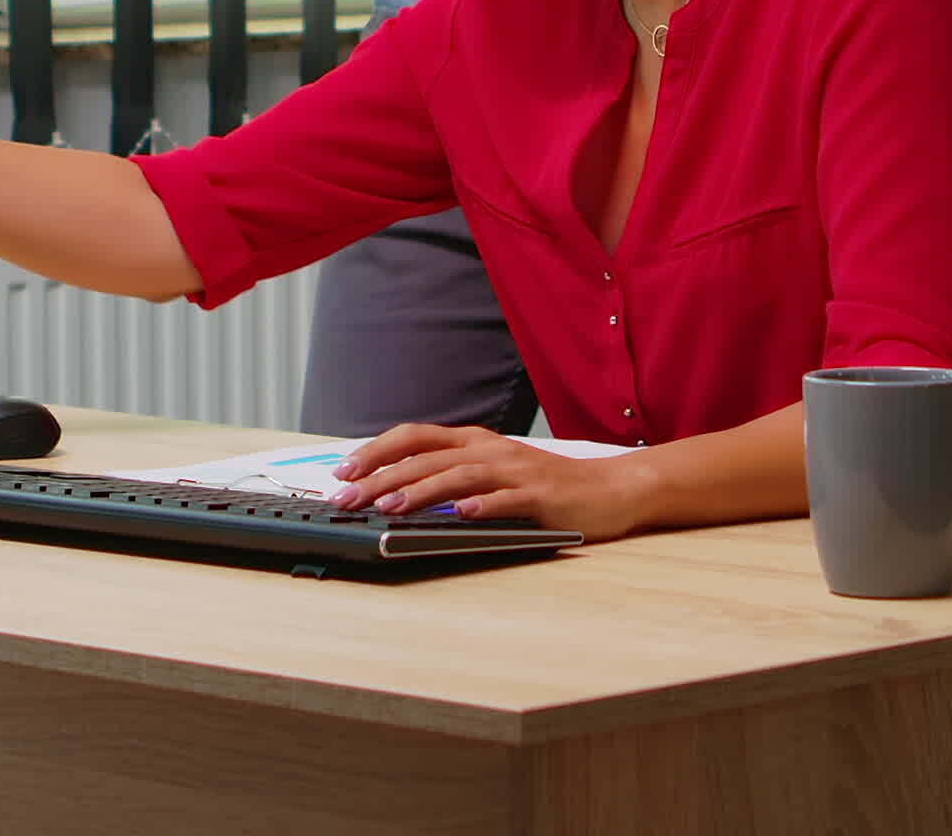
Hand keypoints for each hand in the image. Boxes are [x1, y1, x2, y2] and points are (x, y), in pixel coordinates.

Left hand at [328, 425, 656, 539]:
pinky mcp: (541, 496)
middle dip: (383, 477)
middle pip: (427, 457)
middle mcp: (490, 450)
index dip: (376, 450)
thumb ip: (452, 477)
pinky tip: (461, 515)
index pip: (414, 436)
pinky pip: (508, 500)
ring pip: (460, 476)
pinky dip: (483, 506)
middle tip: (349, 497)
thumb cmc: (545, 485)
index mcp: (474, 442)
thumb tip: (396, 492)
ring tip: (390, 506)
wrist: (609, 489)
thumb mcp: (493, 473)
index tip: (342, 470)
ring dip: (422, 491)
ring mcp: (516, 471)